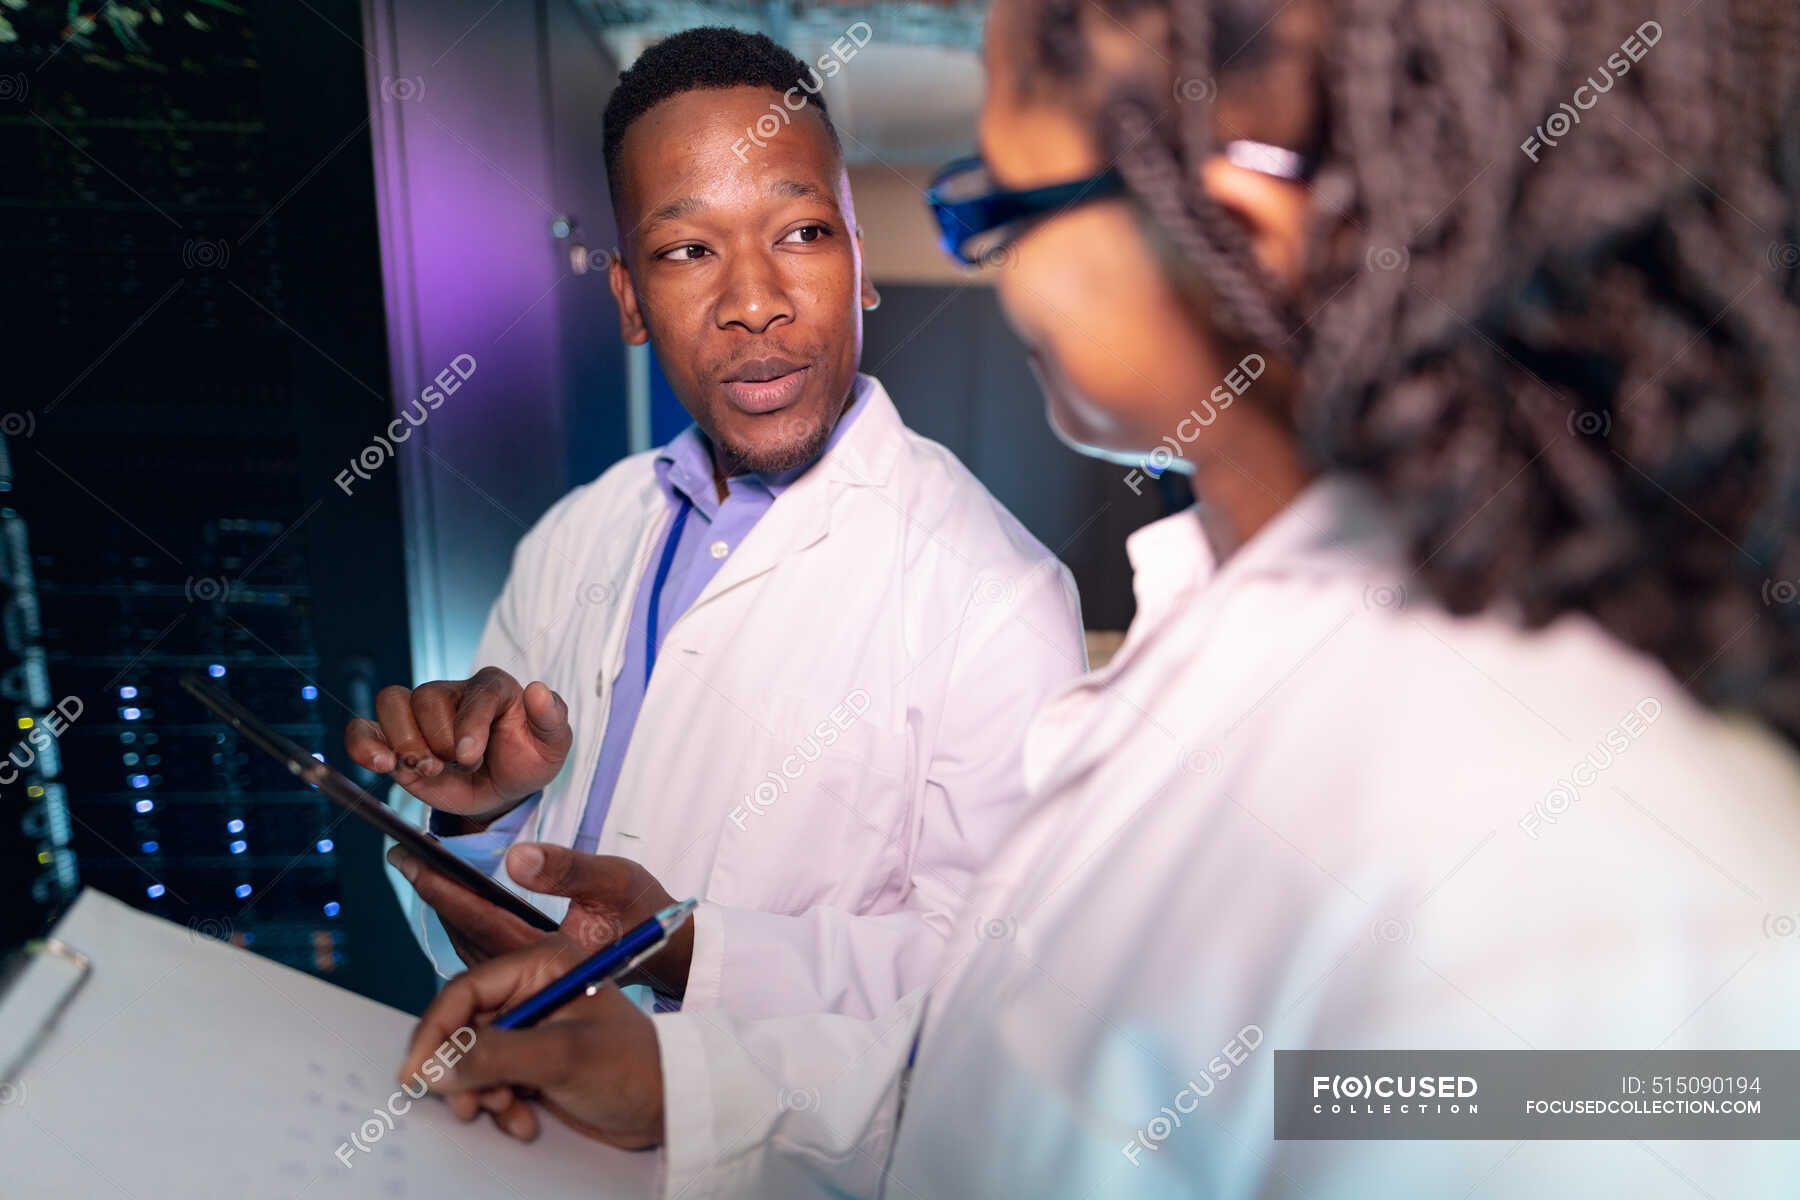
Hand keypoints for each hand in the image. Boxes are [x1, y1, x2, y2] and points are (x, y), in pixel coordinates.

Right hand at [345, 667, 570, 825]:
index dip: (469, 724)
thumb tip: (538, 690)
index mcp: (493, 687)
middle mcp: (453, 694)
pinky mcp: (396, 740)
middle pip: (427, 697)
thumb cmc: (528, 757)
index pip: (477, 693)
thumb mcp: (553, 743)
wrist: (504, 788)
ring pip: (392, 703)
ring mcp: (421, 716)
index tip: (468, 757)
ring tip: (427, 768)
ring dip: (405, 742)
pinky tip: (381, 763)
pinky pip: (364, 729)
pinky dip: (363, 744)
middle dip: (440, 741)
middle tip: (459, 765)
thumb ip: (551, 716)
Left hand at [387, 841, 691, 991]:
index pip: (479, 917)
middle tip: (403, 859)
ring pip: (472, 949)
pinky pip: (488, 955)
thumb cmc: (649, 914)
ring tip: (423, 874)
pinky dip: (468, 928)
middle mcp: (531, 972)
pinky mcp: (536, 980)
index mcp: (547, 950)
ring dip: (446, 914)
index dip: (440, 888)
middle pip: (465, 936)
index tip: (407, 857)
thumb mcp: (617, 882)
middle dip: (434, 896)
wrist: (675, 953)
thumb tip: (514, 857)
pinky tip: (459, 904)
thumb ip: (567, 870)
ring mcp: (531, 981)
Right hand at [398, 936, 664, 1148]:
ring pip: (473, 1057)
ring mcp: (533, 1027)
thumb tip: (433, 1067)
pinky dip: (498, 1103)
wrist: (671, 1106)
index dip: (435, 1031)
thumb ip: (496, 1057)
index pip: (466, 990)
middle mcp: (533, 990)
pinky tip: (524, 1120)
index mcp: (542, 966)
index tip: (415, 1073)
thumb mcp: (563, 1058)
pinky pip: (492, 1080)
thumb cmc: (632, 1068)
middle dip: (459, 1069)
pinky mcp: (534, 1061)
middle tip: (464, 1105)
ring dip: (480, 1091)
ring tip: (505, 1111)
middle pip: (463, 1025)